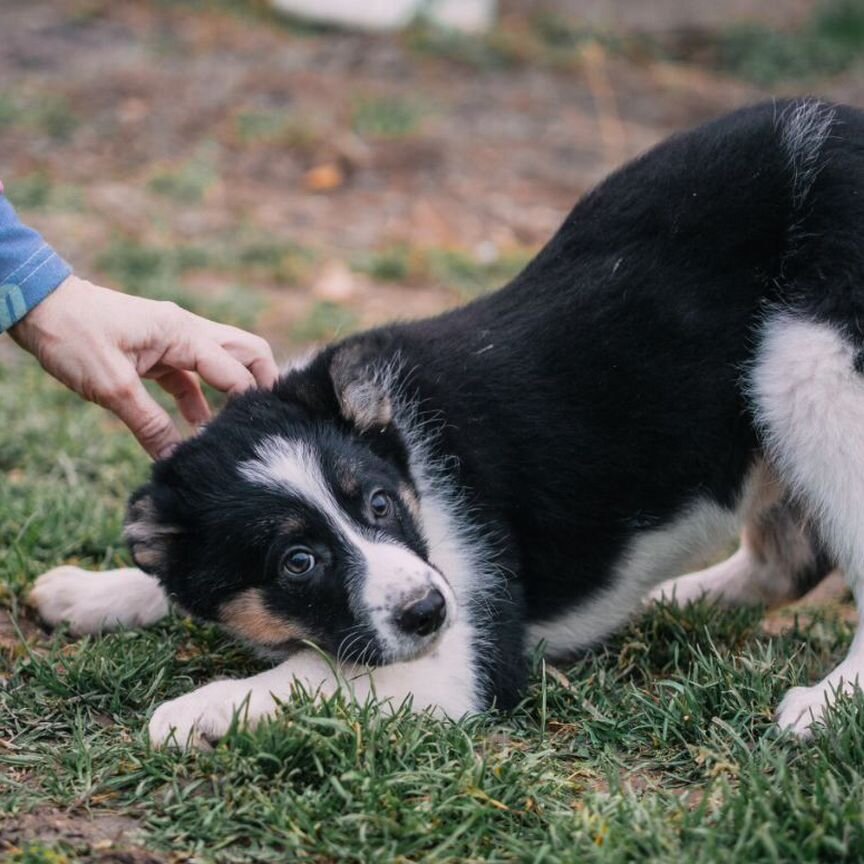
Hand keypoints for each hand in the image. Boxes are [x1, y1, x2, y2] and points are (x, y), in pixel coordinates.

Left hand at [10, 275, 278, 457]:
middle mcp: (188, 331)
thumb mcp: (111, 387)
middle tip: (266, 420)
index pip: (235, 371)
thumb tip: (175, 459)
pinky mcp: (159, 350)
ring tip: (233, 431)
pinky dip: (201, 399)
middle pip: (248, 353)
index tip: (252, 436)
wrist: (39, 307)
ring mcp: (175, 338)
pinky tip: (196, 428)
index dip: (246, 404)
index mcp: (183, 333)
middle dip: (263, 383)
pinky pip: (194, 375)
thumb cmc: (73, 336)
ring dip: (232, 393)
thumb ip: (149, 423)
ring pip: (224, 362)